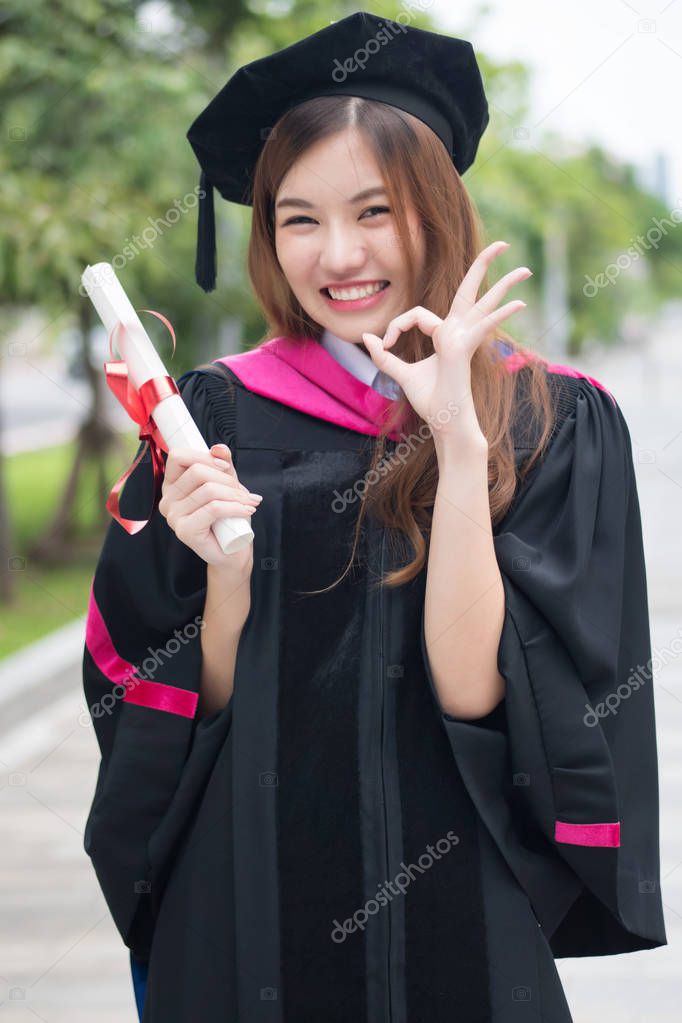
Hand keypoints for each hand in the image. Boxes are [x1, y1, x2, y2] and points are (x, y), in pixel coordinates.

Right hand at [158, 444, 261, 568]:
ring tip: (248, 502)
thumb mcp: (226, 484)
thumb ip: (222, 464)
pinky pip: (213, 509)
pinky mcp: (184, 531)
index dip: (203, 456)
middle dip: (226, 479)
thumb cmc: (227, 516)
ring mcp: (173, 516)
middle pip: (197, 472)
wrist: (232, 549)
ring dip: (235, 494)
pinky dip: (235, 507)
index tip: (225, 467)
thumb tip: (219, 448)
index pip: (177, 456)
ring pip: (208, 490)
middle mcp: (167, 500)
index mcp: (172, 484)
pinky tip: (247, 510)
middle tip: (242, 492)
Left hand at [362, 241, 531, 447]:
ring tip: (526, 268)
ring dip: (504, 284)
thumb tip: (369, 337)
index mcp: (443, 334)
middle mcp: (457, 332)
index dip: (395, 327)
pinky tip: (520, 304)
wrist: (443, 423)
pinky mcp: (465, 348)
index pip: (416, 315)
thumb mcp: (400, 374)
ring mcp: (464, 338)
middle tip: (503, 244)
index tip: (384, 345)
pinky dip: (499, 315)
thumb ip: (384, 357)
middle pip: (469, 290)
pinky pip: (481, 326)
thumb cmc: (430, 401)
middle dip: (483, 265)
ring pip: (483, 302)